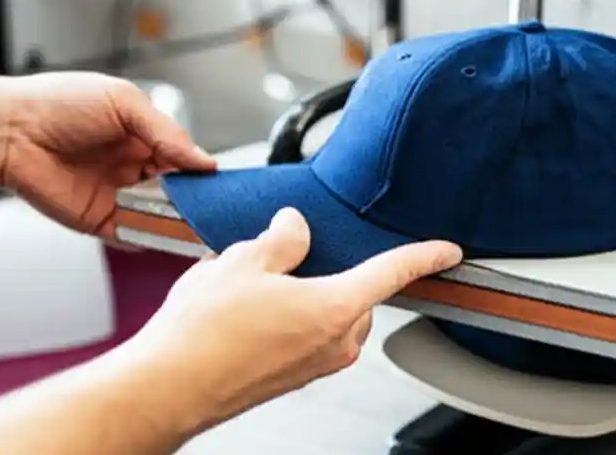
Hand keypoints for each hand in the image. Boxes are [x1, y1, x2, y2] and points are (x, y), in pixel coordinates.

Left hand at [0, 72, 216, 237]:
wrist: (10, 130)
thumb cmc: (61, 103)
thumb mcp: (125, 104)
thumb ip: (167, 134)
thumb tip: (205, 162)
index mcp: (142, 137)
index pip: (184, 159)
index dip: (202, 171)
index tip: (222, 183)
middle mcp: (132, 168)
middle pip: (177, 191)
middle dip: (197, 200)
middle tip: (216, 208)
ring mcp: (117, 196)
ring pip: (161, 215)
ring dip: (181, 222)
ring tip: (202, 227)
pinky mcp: (99, 221)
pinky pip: (135, 235)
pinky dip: (155, 239)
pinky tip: (172, 238)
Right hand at [114, 208, 462, 440]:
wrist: (166, 388)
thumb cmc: (201, 335)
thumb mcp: (243, 261)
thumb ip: (281, 239)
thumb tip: (294, 228)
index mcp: (335, 308)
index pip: (393, 272)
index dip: (424, 256)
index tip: (448, 251)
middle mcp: (335, 342)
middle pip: (355, 291)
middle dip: (327, 268)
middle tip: (282, 253)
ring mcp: (315, 364)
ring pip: (328, 312)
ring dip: (303, 294)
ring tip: (249, 286)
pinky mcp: (293, 377)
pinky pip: (305, 334)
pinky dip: (287, 316)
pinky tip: (243, 311)